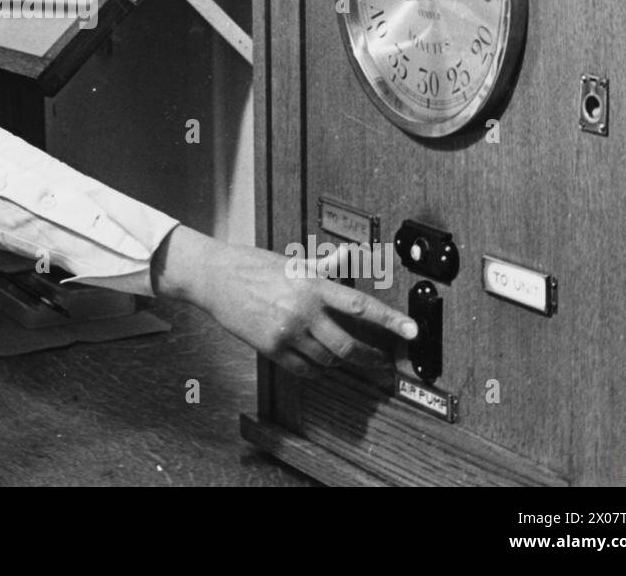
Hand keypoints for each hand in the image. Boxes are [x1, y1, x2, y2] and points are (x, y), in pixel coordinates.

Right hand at [153, 227, 416, 375]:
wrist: (214, 278)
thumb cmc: (251, 265)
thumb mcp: (290, 262)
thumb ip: (321, 266)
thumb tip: (345, 257)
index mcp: (312, 285)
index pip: (361, 306)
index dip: (390, 321)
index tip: (411, 332)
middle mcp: (303, 310)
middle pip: (349, 345)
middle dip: (370, 358)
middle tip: (381, 362)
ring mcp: (287, 332)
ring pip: (327, 360)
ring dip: (337, 361)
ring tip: (337, 354)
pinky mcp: (271, 348)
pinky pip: (304, 369)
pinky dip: (315, 369)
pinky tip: (314, 361)